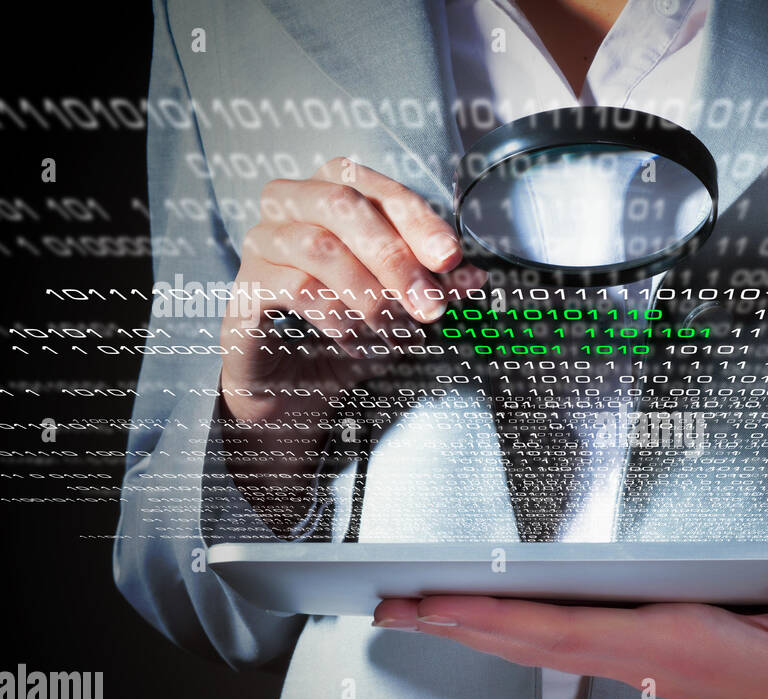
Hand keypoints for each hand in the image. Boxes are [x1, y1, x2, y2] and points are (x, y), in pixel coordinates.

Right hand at [215, 158, 485, 526]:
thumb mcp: (403, 310)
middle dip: (396, 257)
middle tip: (430, 306)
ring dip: (370, 295)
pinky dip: (338, 318)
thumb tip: (474, 277)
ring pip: (318, 247)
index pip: (376, 187)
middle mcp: (288, 207)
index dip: (418, 219)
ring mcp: (259, 245)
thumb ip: (437, 289)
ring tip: (397, 334)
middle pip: (342, 204)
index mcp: (331, 194)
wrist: (295, 392)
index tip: (451, 259)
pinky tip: (358, 343)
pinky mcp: (244, 289)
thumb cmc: (349, 334)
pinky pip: (293, 288)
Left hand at [372, 585, 767, 698]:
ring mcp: (650, 665)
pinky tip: (504, 624)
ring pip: (547, 649)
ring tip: (425, 610)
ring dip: (482, 631)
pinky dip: (524, 634)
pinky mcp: (658, 661)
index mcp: (682, 650)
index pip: (570, 633)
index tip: (441, 604)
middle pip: (536, 645)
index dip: (500, 618)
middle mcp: (652, 661)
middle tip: (394, 606)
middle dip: (461, 627)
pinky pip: (572, 647)